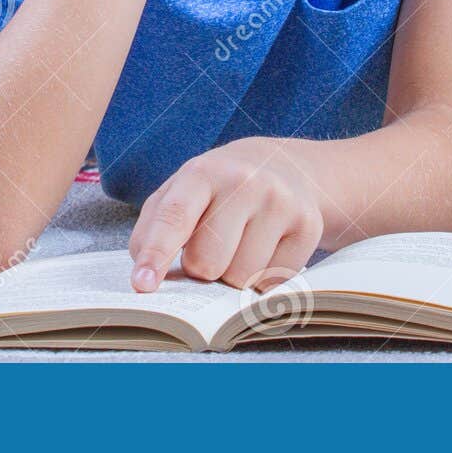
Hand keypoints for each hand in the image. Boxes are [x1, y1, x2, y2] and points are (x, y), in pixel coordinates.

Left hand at [128, 137, 325, 293]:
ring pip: (241, 279)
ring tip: (241, 244)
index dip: (156, 253)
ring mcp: (280, 202)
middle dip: (201, 268)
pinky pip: (274, 283)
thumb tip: (148, 278)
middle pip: (207, 263)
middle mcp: (244, 181)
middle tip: (211, 246)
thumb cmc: (219, 190)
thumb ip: (154, 229)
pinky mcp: (309, 225)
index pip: (174, 217)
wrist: (286, 167)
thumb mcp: (180, 192)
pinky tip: (267, 248)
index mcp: (202, 172)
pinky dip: (264, 278)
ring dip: (234, 276)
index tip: (142, 285)